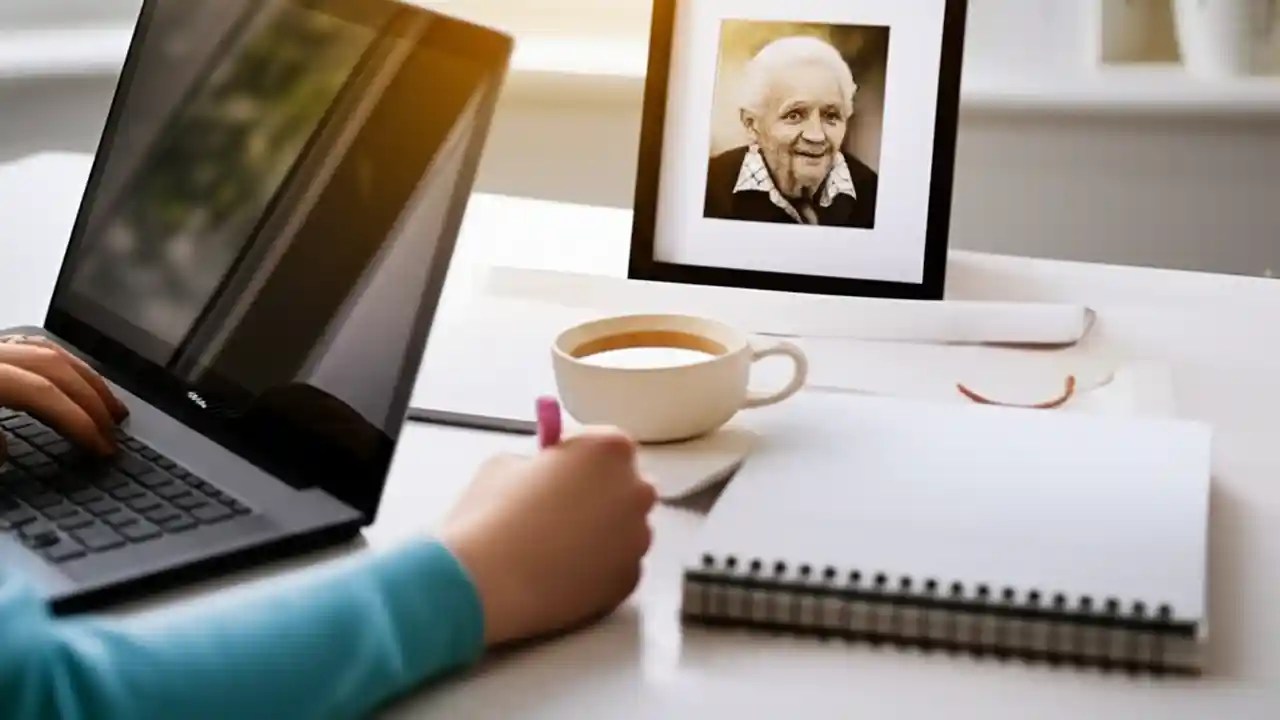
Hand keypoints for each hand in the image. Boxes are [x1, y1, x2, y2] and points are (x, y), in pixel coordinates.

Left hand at [0, 335, 127, 459]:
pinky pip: (27, 344)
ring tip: (104, 401)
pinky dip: (54, 362)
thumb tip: (5, 452)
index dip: (81, 421)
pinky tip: (64, 378)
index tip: (103, 448)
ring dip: (82, 375)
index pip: (44, 393)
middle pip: (54, 365)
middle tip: (115, 427)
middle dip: (93, 398)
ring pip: (45, 347)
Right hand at [439, 427, 656, 646]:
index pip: (606, 445)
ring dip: (602, 533)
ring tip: (557, 549)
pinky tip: (563, 575)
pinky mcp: (630, 582)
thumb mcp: (506, 465)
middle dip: (599, 494)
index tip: (559, 471)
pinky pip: (619, 566)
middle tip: (559, 510)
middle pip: (625, 486)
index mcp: (609, 449)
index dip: (580, 458)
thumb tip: (547, 476)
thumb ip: (541, 464)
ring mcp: (638, 540)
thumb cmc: (491, 515)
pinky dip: (599, 568)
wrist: (486, 587)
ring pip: (626, 529)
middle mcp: (635, 491)